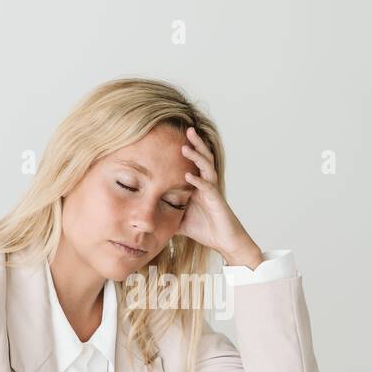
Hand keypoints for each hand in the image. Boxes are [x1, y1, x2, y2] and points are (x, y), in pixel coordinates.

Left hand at [177, 126, 261, 267]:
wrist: (225, 242)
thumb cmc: (206, 229)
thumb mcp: (179, 220)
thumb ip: (167, 214)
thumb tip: (146, 215)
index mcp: (197, 186)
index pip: (192, 163)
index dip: (187, 150)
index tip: (173, 138)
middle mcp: (206, 185)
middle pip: (202, 159)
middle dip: (196, 144)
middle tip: (188, 129)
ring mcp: (213, 191)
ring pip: (207, 168)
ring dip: (196, 157)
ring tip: (186, 146)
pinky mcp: (217, 201)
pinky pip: (208, 188)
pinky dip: (198, 181)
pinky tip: (189, 176)